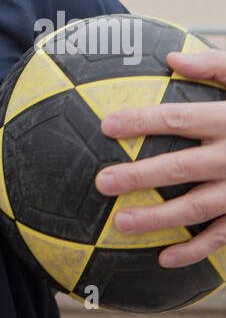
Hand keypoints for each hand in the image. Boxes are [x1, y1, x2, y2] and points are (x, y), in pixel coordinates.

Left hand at [93, 48, 225, 267]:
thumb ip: (215, 65)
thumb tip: (173, 59)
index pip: (177, 119)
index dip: (141, 122)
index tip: (107, 127)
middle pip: (180, 167)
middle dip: (139, 176)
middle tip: (103, 182)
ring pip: (196, 207)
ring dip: (158, 218)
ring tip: (120, 223)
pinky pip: (222, 236)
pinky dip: (195, 250)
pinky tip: (164, 258)